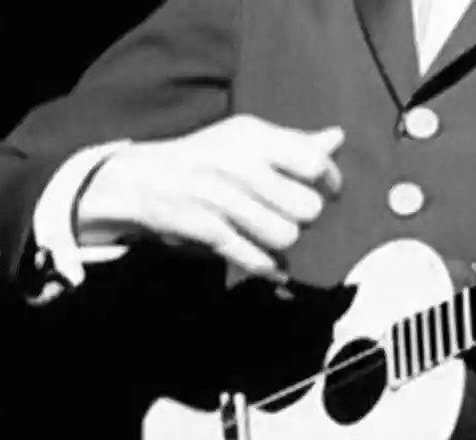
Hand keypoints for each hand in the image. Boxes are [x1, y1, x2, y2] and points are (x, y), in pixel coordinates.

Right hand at [76, 114, 344, 278]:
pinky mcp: (202, 228)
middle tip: (287, 215)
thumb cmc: (206, 159)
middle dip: (302, 217)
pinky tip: (269, 266)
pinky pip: (254, 256)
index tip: (329, 191)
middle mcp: (238, 162)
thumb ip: (293, 144)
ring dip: (281, 243)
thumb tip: (338, 137)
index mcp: (253, 136)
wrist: (138, 179)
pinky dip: (265, 265)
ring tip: (269, 236)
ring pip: (286, 236)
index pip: (315, 162)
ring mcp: (218, 196)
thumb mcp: (246, 141)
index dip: (330, 182)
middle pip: (308, 207)